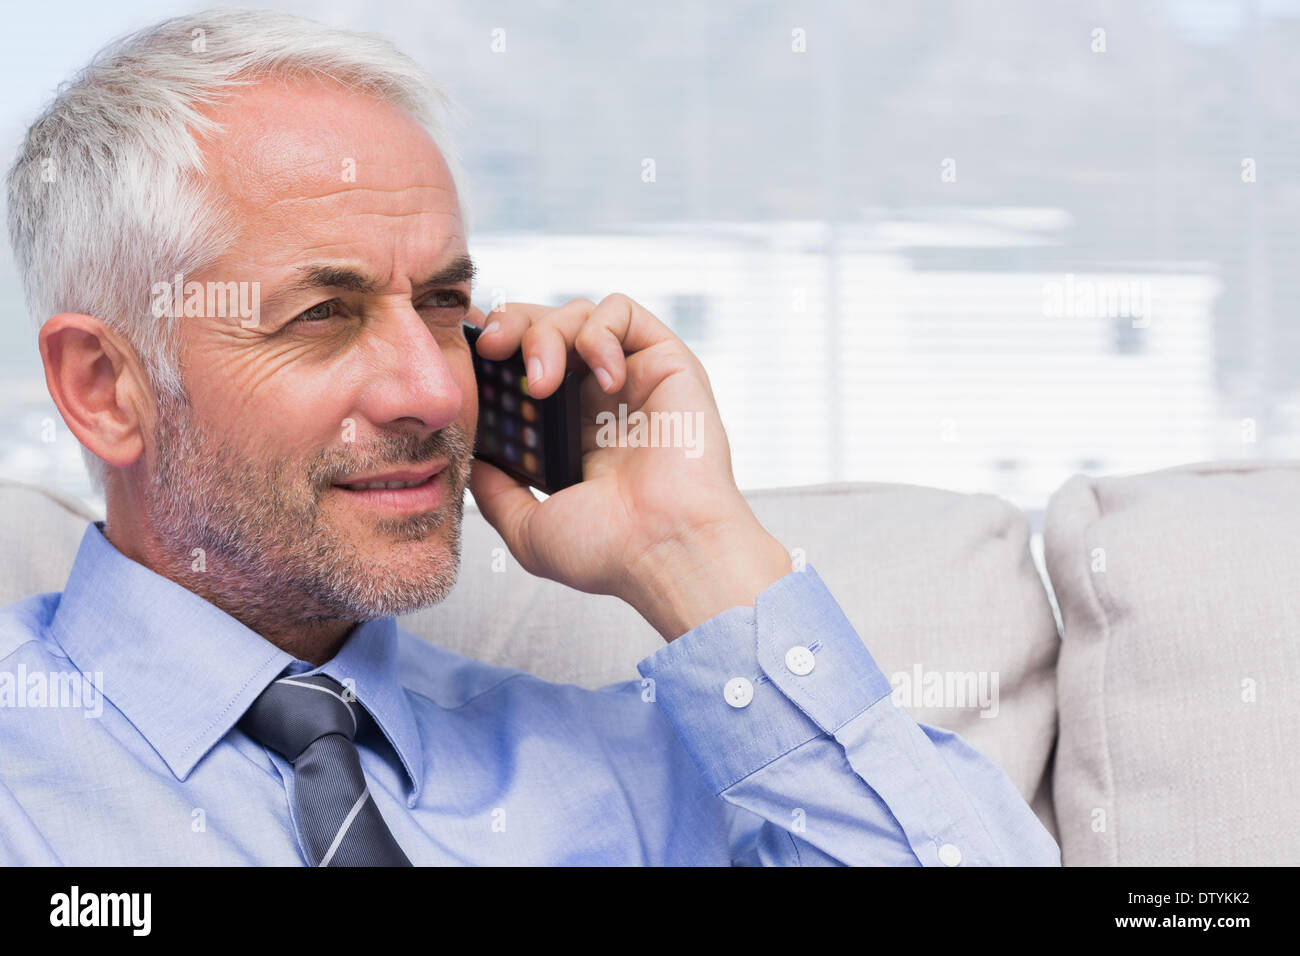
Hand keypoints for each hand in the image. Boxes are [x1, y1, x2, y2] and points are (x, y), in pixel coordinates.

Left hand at [466, 295, 792, 640]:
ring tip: (542, 380)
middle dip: (511, 326)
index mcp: (569, 433)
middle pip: (544, 328)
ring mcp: (633, 379)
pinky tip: (603, 377)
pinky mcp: (666, 362)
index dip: (493, 350)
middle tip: (492, 351)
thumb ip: (494, 492)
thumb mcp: (528, 528)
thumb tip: (469, 459)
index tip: (463, 349)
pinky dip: (600, 331)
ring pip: (578, 314)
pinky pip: (623, 311)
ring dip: (548, 333)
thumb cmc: (609, 551)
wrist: (664, 550)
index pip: (523, 367)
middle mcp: (601, 401)